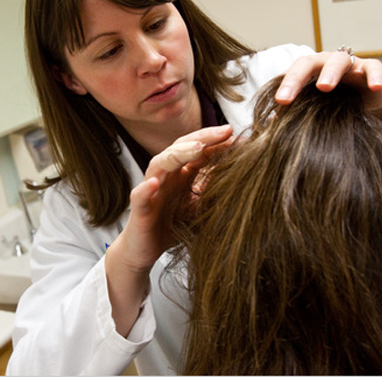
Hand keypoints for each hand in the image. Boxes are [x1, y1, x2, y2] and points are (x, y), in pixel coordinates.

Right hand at [105, 125, 232, 336]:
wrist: (145, 250)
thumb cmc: (172, 226)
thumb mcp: (201, 206)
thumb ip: (213, 189)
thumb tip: (242, 175)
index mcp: (181, 174)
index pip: (198, 150)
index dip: (217, 141)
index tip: (239, 135)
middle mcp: (166, 175)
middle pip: (181, 148)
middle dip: (203, 138)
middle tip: (225, 131)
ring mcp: (151, 189)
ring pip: (160, 163)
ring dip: (178, 153)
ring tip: (197, 148)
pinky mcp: (139, 208)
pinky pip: (140, 195)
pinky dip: (146, 188)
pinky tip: (154, 183)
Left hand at [275, 50, 381, 131]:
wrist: (374, 95)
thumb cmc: (340, 100)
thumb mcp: (318, 107)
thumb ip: (298, 113)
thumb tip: (271, 126)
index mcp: (310, 72)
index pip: (291, 74)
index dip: (283, 87)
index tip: (278, 103)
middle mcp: (326, 63)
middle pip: (309, 63)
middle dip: (297, 78)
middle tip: (288, 96)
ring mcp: (351, 64)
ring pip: (339, 61)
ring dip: (330, 72)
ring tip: (325, 87)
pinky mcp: (374, 69)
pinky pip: (374, 68)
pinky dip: (374, 76)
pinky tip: (374, 87)